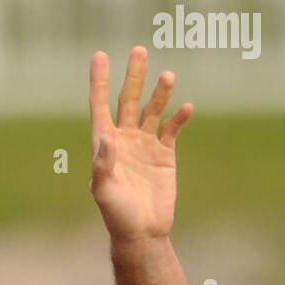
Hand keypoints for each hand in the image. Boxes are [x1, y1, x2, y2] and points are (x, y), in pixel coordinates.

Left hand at [88, 47, 192, 243]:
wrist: (142, 233)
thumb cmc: (117, 215)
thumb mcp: (104, 193)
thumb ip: (103, 166)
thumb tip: (107, 138)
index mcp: (104, 144)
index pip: (100, 106)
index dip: (99, 81)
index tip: (100, 55)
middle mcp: (125, 139)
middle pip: (128, 100)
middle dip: (133, 76)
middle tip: (139, 50)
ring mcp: (145, 145)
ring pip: (153, 110)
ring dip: (160, 93)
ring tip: (168, 75)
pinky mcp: (165, 154)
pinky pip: (172, 129)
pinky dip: (179, 117)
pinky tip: (185, 107)